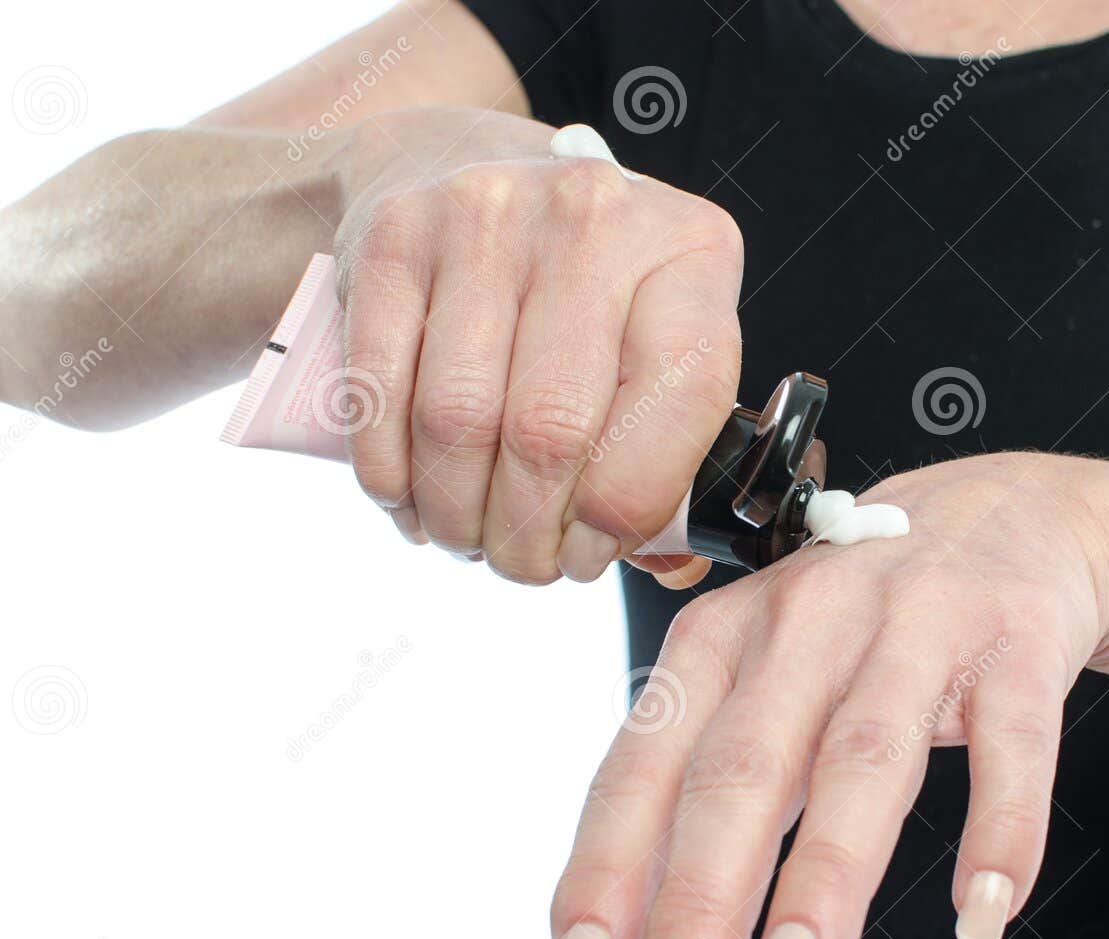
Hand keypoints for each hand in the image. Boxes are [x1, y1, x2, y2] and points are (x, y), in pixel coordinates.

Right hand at [332, 108, 741, 583]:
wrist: (458, 164)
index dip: (631, 507)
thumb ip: (678, 448)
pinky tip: (412, 504)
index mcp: (689, 251)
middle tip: (524, 564)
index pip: (680, 399)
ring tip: (468, 539)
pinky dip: (391, 477)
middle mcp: (593, 218)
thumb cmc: (584, 288)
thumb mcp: (656, 335)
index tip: (593, 554)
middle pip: (551, 428)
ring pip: (458, 422)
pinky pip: (381, 394)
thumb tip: (672, 565)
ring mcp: (486, 218)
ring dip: (457, 516)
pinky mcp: (393, 237)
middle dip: (530, 533)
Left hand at [547, 452, 1108, 938]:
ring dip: (823, 879)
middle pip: (743, 771)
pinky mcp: (1015, 639)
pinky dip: (1000, 830)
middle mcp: (806, 622)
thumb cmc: (864, 621)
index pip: (647, 764)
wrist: (1010, 515)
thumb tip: (639, 932)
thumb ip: (709, 790)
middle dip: (701, 904)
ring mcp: (915, 624)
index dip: (608, 872)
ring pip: (863, 758)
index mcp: (723, 638)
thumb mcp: (766, 678)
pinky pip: (1013, 742)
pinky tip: (980, 913)